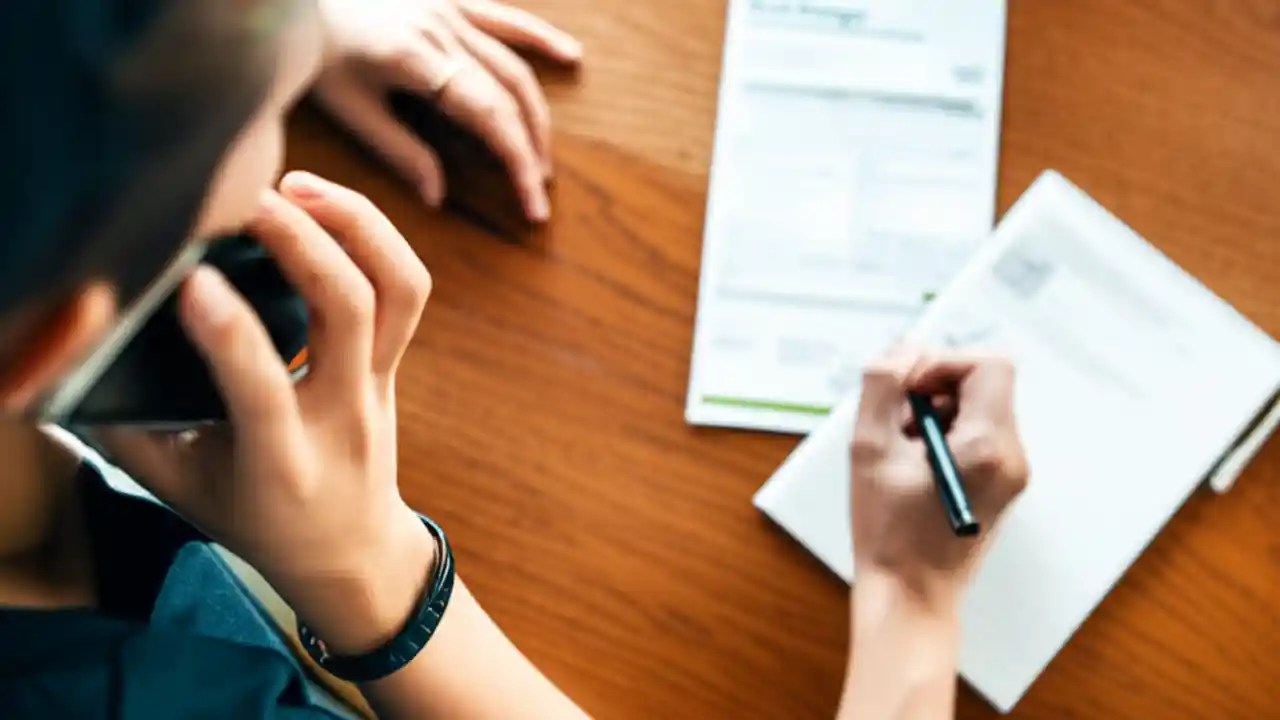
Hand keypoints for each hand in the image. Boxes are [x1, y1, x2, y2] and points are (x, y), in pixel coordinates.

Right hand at [96, 171, 434, 653]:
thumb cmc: (251, 517)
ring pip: (399, 290)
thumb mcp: (180, 487)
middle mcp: (343, 417)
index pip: (264, 391)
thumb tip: (68, 357)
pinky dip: (374, 235)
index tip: (191, 279)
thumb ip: (126, 428)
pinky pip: (406, 287)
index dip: (230, 333)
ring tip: (295, 187)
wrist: (349, 551)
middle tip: (247, 199)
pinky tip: (322, 206)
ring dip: (356, 224)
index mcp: (282, 462)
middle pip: (350, 312)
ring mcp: (380, 384)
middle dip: (304, 242)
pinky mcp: (395, 359)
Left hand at [313, 0, 581, 220]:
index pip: (490, 118)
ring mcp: (451, 10)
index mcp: (419, 60)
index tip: (532, 206)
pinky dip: (539, 37)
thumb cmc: (311, 48)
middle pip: (511, 94)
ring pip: (514, 63)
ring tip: (545, 158)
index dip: (518, 164)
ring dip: (538, 113)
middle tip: (537, 193)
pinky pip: (506, 18)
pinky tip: (572, 57)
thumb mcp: (347, 106)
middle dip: (532, 148)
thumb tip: (438, 197)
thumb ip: (397, 150)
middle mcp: (444, 31)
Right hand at [850, 346, 1028, 604]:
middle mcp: (1012, 456)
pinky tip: (915, 466)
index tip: (908, 387)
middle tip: (897, 423)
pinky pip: (977, 433)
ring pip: (978, 405)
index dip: (942, 362)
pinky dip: (944, 434)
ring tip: (902, 449)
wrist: (911, 597)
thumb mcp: (869, 449)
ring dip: (936, 412)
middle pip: (983, 382)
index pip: (987, 364)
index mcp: (988, 447)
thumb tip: (901, 350)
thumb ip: (882, 386)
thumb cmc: (888, 533)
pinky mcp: (1002, 483)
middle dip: (934, 388)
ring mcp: (1012, 472)